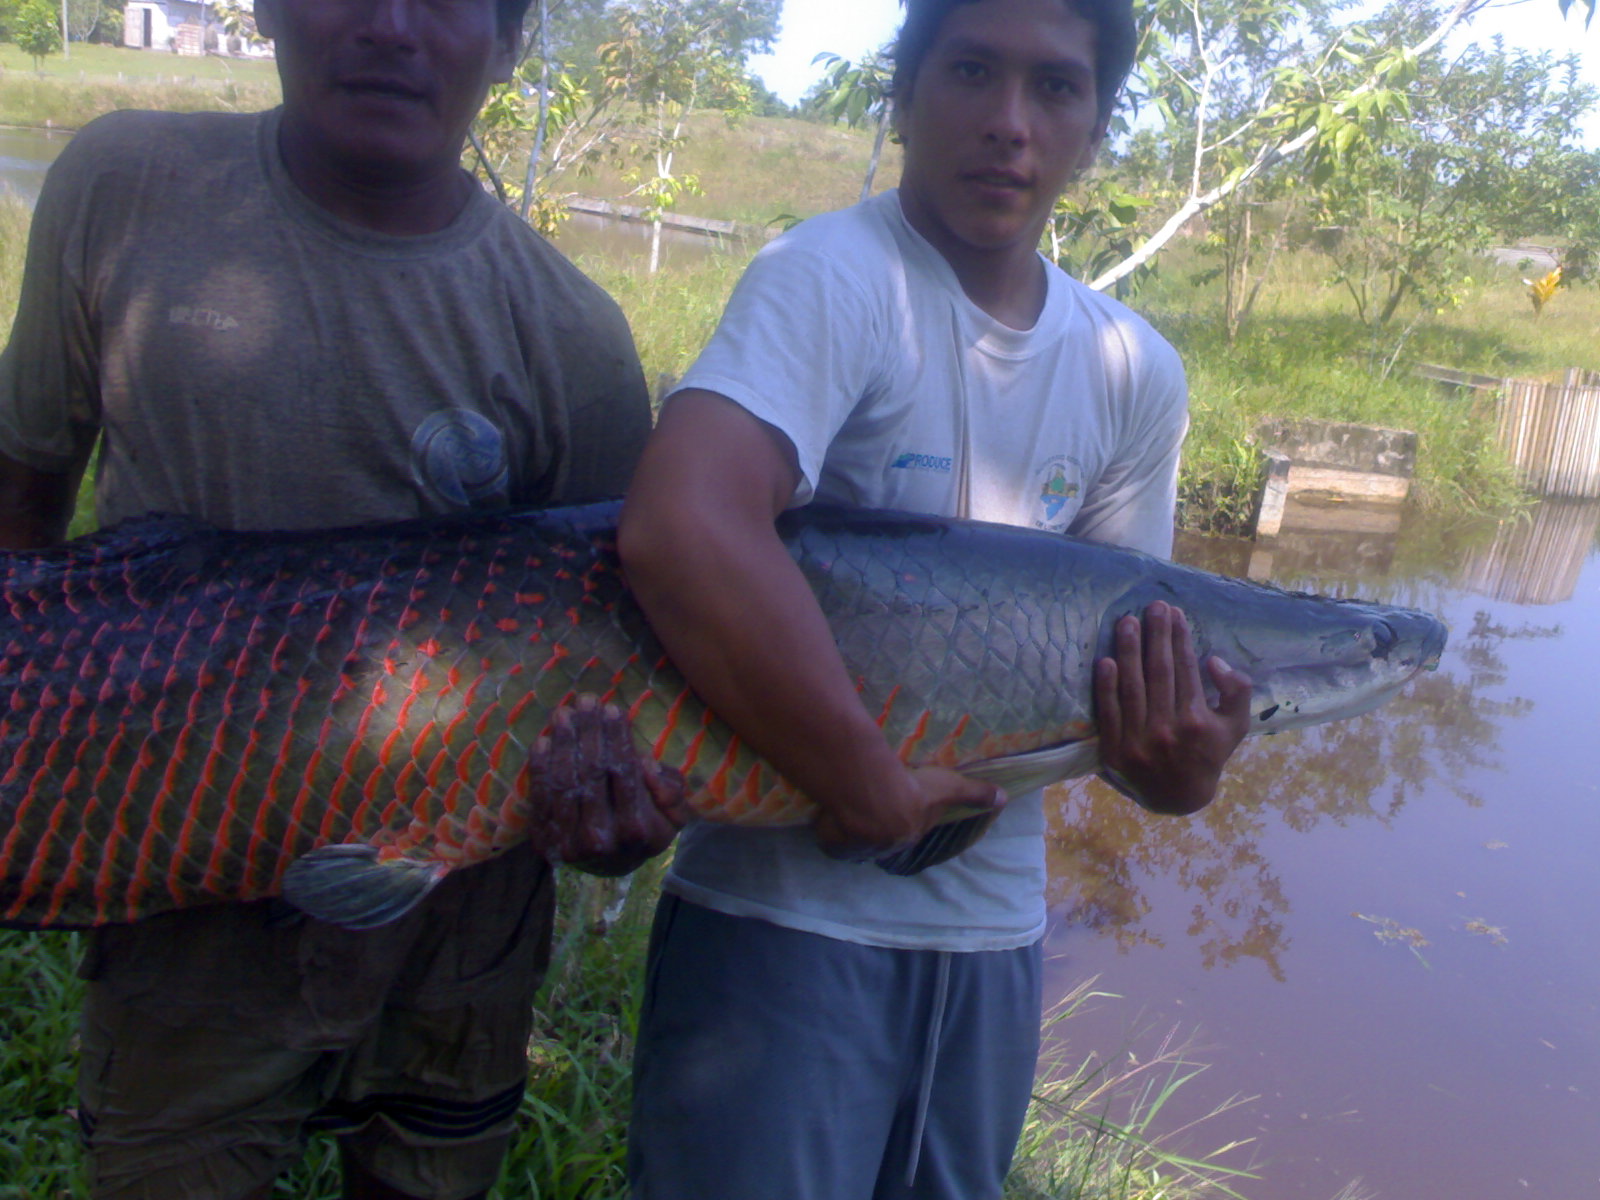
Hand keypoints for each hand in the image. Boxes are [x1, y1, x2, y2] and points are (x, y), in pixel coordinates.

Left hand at [526, 694, 691, 875]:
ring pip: (564, 783)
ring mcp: (569, 842)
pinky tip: (544, 741)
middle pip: (592, 775)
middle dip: (589, 732)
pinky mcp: (545, 841)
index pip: (623, 773)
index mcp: (636, 830)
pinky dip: (539, 768)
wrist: (613, 866)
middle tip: (586, 701)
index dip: (617, 738)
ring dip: (562, 744)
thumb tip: (647, 765)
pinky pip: (540, 798)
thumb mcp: (674, 816)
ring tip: (564, 713)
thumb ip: (670, 792)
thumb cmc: (647, 829)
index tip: (613, 708)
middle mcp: (600, 839)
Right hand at [811, 762, 1005, 861]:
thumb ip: (976, 793)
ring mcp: (858, 848)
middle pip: (878, 837)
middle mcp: (884, 846)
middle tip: (865, 802)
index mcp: (909, 833)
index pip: (904, 827)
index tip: (892, 804)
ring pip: (853, 839)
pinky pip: (829, 837)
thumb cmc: (913, 789)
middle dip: (873, 825)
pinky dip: (828, 828)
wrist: (872, 795)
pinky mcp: (833, 843)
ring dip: (849, 828)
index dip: (899, 815)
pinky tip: (826, 812)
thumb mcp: (951, 787)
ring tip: (843, 808)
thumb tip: (1004, 799)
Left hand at [1093, 600, 1252, 815]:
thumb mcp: (1235, 727)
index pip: (1185, 669)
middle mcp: (1167, 729)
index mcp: (1196, 721)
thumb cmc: (1208, 755)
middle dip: (1156, 635)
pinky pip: (1108, 712)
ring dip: (1128, 651)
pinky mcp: (1114, 749)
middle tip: (1152, 607)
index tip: (1174, 613)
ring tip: (1126, 622)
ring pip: (1132, 686)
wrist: (1178, 797)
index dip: (1179, 638)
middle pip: (1158, 672)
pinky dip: (1105, 686)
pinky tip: (1105, 660)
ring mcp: (1138, 740)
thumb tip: (1213, 660)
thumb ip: (1237, 692)